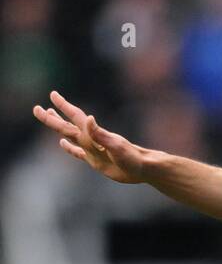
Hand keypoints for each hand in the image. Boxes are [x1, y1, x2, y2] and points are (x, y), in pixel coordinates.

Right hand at [33, 90, 147, 183]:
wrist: (143, 168)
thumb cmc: (132, 158)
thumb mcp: (116, 146)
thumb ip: (100, 134)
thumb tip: (88, 118)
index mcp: (94, 134)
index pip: (75, 117)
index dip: (64, 106)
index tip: (53, 94)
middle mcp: (91, 140)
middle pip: (67, 126)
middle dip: (52, 118)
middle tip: (37, 108)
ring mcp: (92, 150)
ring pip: (70, 136)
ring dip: (59, 127)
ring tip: (49, 116)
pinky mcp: (95, 161)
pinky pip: (78, 153)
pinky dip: (69, 148)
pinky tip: (62, 144)